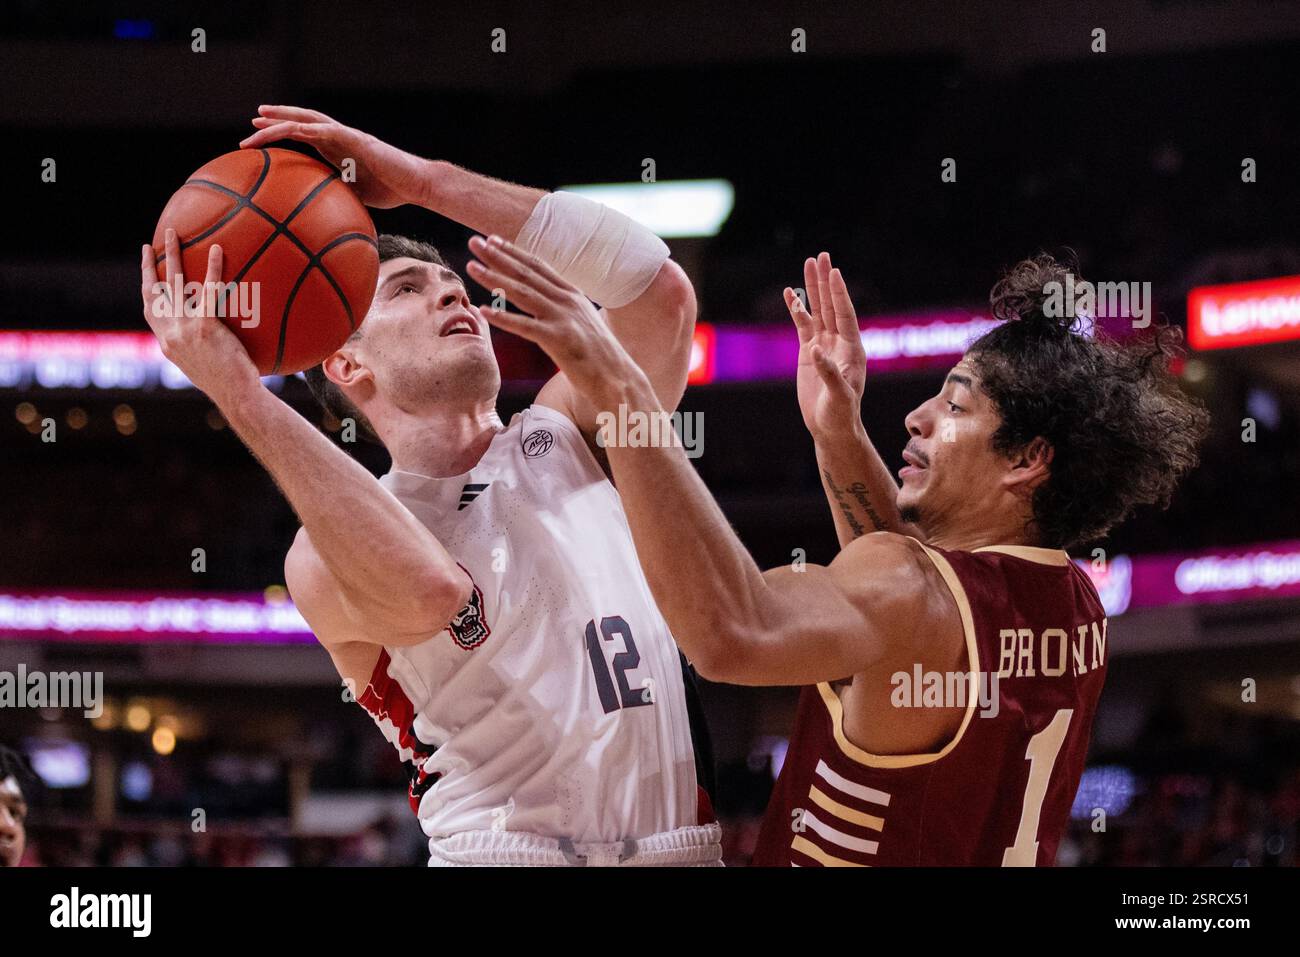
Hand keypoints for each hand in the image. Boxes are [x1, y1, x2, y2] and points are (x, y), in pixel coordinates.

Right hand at [140, 230, 260, 403]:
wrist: (235, 396)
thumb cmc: (228, 384)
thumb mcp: (202, 365)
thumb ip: (197, 346)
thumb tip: (206, 334)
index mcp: (167, 343)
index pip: (149, 310)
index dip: (146, 288)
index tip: (146, 271)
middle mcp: (170, 334)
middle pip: (154, 291)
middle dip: (151, 265)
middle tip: (150, 244)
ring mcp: (185, 330)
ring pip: (175, 283)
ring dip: (173, 255)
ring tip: (175, 233)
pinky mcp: (205, 327)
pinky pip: (209, 291)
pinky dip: (212, 268)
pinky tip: (216, 250)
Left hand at [240, 105, 429, 208]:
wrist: (416, 184)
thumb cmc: (392, 190)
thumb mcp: (356, 195)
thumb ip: (337, 196)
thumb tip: (319, 215)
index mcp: (338, 148)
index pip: (305, 135)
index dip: (283, 132)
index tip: (260, 136)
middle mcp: (340, 137)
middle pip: (302, 121)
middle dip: (277, 118)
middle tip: (254, 120)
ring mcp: (348, 136)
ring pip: (309, 120)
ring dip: (283, 119)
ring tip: (260, 118)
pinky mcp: (358, 140)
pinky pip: (329, 130)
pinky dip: (309, 128)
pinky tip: (293, 128)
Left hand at [465, 234, 644, 409]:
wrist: (618, 378)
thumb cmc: (599, 355)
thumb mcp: (582, 322)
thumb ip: (565, 308)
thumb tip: (549, 301)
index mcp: (572, 294)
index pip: (538, 266)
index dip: (513, 251)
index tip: (492, 240)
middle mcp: (567, 300)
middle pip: (526, 273)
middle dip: (498, 256)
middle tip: (474, 242)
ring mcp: (563, 318)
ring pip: (522, 293)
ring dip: (494, 278)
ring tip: (472, 267)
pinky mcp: (558, 339)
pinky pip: (524, 326)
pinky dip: (502, 317)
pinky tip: (483, 310)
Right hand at [784, 252, 866, 440]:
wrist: (831, 427)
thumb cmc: (841, 414)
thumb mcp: (840, 397)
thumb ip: (829, 373)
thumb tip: (816, 351)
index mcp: (852, 349)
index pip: (845, 314)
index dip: (839, 293)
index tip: (834, 271)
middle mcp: (839, 342)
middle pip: (832, 305)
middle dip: (825, 281)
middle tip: (821, 256)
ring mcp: (823, 345)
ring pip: (817, 310)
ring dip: (812, 288)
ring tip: (808, 263)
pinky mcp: (808, 352)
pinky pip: (802, 325)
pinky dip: (796, 309)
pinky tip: (790, 293)